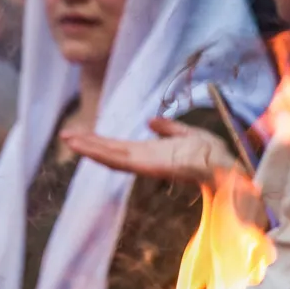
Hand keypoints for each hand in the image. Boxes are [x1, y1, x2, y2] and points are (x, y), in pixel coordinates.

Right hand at [61, 117, 240, 186]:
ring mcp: (145, 164)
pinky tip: (88, 148)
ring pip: (112, 156)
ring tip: (68, 139)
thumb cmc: (211, 153)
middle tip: (64, 135)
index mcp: (152, 153)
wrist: (225, 164)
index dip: (102, 142)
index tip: (82, 134)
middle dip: (88, 144)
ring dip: (90, 148)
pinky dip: (103, 154)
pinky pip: (122, 160)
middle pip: (111, 151)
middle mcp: (145, 160)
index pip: (121, 147)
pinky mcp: (148, 166)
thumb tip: (150, 122)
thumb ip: (169, 129)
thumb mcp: (188, 134)